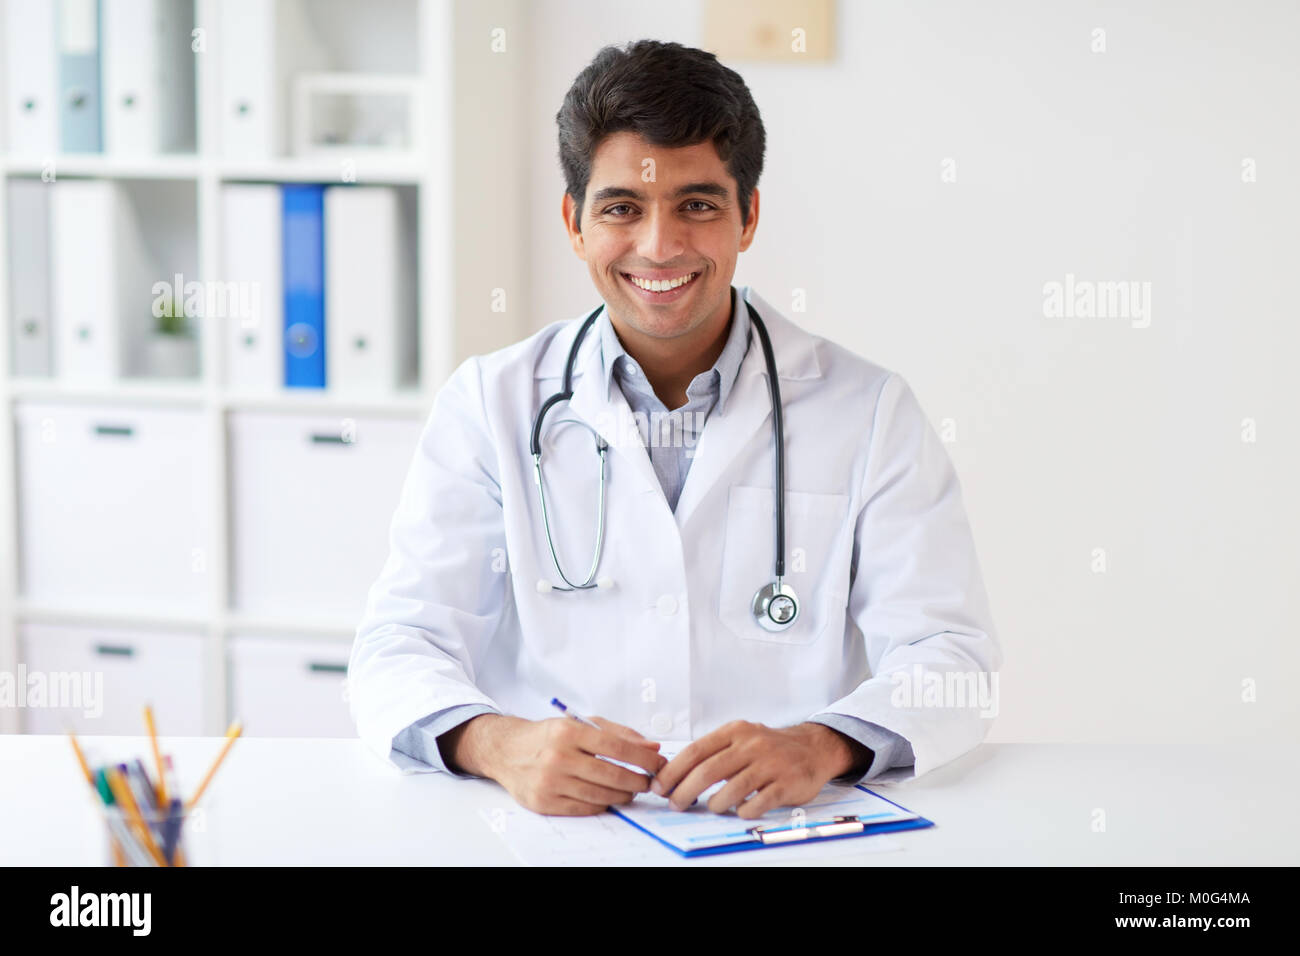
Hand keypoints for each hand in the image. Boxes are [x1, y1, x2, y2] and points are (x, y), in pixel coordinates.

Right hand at [447, 713, 667, 815]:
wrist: (508, 751)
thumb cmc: (550, 736)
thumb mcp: (581, 724)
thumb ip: (618, 734)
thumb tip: (652, 748)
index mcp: (568, 732)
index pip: (616, 747)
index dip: (643, 758)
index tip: (658, 764)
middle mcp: (557, 756)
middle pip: (611, 775)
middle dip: (638, 781)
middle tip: (649, 782)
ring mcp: (549, 782)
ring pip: (601, 795)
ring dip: (623, 795)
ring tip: (631, 790)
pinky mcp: (544, 802)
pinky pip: (585, 808)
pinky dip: (602, 804)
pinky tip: (608, 797)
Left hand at [649, 720, 871, 818]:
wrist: (812, 747)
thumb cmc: (767, 747)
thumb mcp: (740, 738)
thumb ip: (713, 752)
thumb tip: (675, 775)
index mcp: (735, 731)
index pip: (695, 750)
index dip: (673, 771)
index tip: (660, 787)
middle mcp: (751, 744)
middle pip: (708, 771)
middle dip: (685, 791)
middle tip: (676, 804)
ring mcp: (770, 764)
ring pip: (732, 789)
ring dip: (714, 804)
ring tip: (710, 807)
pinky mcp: (786, 783)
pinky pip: (757, 804)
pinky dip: (742, 811)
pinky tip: (739, 810)